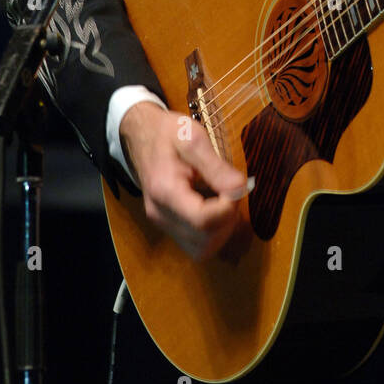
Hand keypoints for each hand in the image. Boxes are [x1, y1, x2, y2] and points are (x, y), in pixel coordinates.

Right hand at [119, 101, 248, 260]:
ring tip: (223, 199)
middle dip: (228, 219)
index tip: (235, 185)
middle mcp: (160, 215)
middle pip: (204, 240)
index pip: (203, 221)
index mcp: (165, 191)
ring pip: (202, 249)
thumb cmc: (167, 133)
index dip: (228, 208)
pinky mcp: (169, 227)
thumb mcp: (193, 137)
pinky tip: (215, 207)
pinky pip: (197, 245)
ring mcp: (163, 224)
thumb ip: (216, 165)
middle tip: (231, 190)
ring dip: (222, 229)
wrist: (142, 136)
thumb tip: (241, 188)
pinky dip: (213, 233)